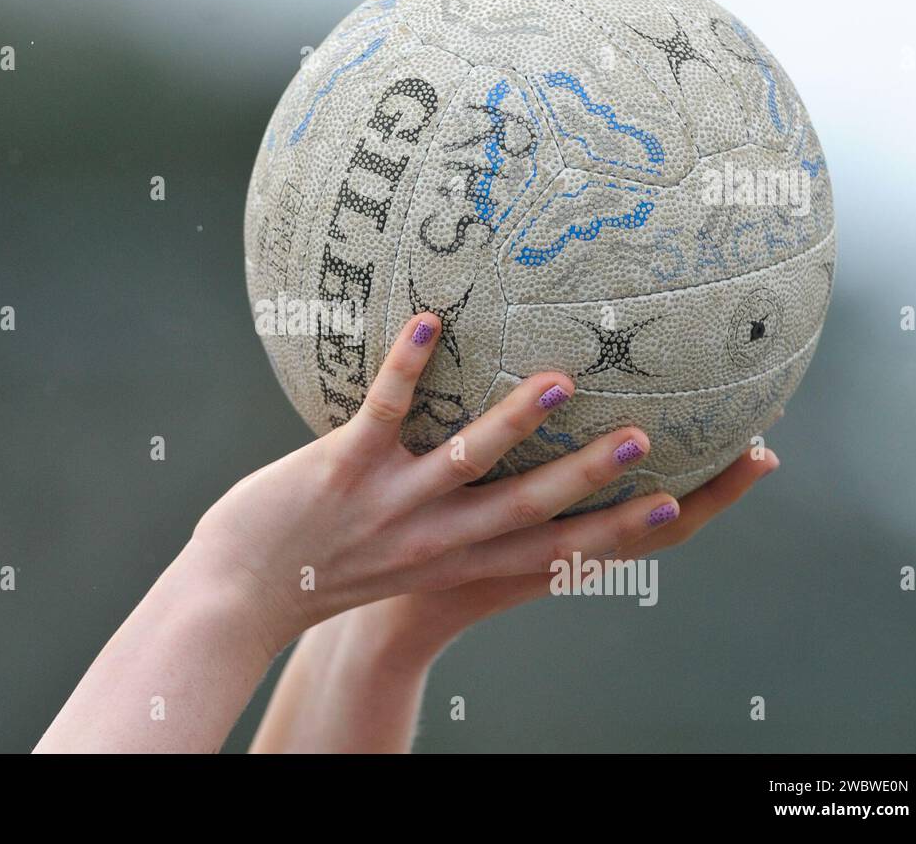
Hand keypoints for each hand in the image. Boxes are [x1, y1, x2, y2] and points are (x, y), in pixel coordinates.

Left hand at [190, 313, 682, 653]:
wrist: (238, 598)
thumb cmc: (319, 568)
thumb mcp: (400, 554)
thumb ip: (446, 517)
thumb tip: (481, 461)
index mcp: (454, 561)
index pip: (551, 552)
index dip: (617, 530)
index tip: (677, 503)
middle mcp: (433, 539)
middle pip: (526, 510)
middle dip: (589, 479)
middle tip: (646, 440)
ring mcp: (388, 505)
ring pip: (464, 460)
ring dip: (514, 422)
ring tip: (562, 382)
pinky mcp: (339, 471)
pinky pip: (380, 412)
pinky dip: (404, 365)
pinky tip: (428, 318)